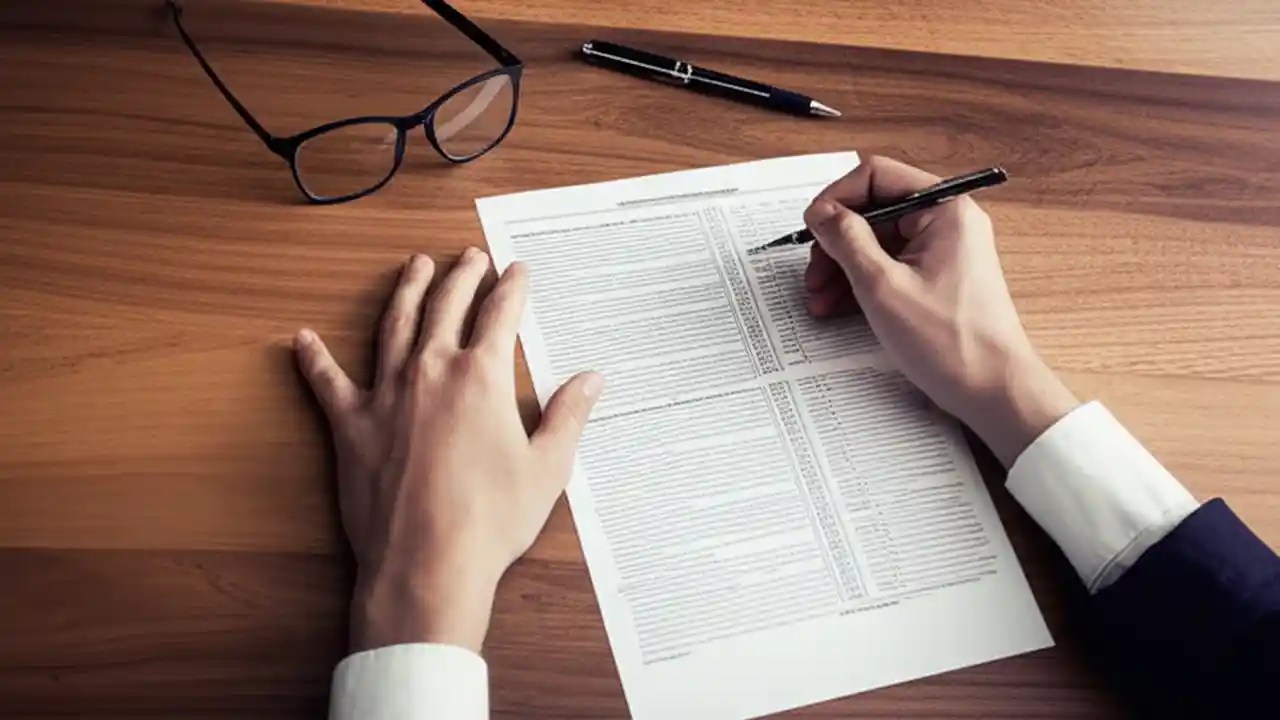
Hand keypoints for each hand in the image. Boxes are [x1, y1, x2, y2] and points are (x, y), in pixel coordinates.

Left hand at [295, 249, 603, 652]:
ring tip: (413, 267)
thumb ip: (568, 415)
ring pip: (394, 326)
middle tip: (469, 257)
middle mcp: (431, 371)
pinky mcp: (351, 426)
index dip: (512, 287)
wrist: (427, 562)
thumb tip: (591, 379)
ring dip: (405, 292)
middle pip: (446, 306)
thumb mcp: (547, 467)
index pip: (501, 314)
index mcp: (482, 376)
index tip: (517, 270)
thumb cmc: (491, 520)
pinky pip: (327, 383)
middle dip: (461, 276)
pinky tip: (302, 339)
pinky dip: (314, 359)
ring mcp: (386, 395)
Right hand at [804, 156, 1077, 465]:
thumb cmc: (951, 342)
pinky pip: (890, 266)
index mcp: (944, 210)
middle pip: (874, 211)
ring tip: (819, 299)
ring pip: (877, 242)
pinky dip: (862, 282)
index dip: (837, 198)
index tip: (812, 227)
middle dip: (836, 242)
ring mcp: (943, 251)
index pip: (877, 176)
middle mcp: (947, 222)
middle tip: (812, 274)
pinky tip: (837, 306)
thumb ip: (847, 241)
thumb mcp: (882, 287)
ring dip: (842, 266)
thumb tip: (821, 213)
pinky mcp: (937, 278)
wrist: (994, 391)